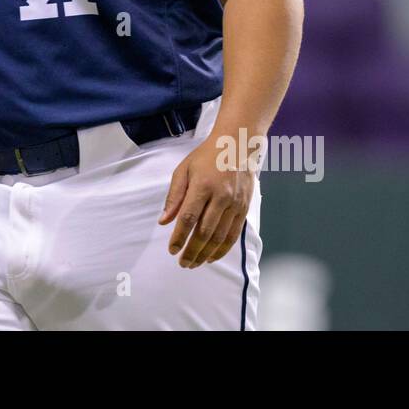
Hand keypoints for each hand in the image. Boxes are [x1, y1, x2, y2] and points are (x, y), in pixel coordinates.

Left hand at [157, 132, 255, 268]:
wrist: (237, 145)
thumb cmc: (206, 156)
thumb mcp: (183, 170)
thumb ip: (174, 196)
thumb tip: (164, 221)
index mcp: (202, 186)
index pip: (188, 218)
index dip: (179, 237)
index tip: (171, 250)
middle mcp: (221, 197)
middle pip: (204, 232)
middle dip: (192, 251)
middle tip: (182, 263)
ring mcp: (234, 204)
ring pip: (220, 237)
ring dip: (206, 254)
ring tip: (195, 263)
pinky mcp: (244, 208)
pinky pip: (233, 234)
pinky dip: (223, 249)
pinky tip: (212, 257)